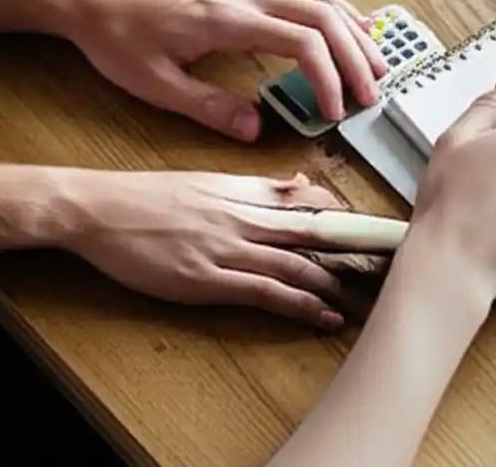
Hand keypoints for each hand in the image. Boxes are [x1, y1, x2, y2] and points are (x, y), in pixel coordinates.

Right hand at [61, 170, 357, 328]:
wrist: (99, 210)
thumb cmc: (150, 197)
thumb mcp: (211, 180)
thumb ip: (260, 186)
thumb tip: (303, 183)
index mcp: (246, 193)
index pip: (313, 204)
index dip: (352, 218)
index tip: (384, 229)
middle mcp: (245, 219)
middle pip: (315, 233)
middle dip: (358, 249)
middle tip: (395, 262)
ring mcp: (228, 250)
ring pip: (297, 265)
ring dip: (337, 282)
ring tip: (370, 296)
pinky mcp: (208, 280)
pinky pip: (266, 292)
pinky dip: (301, 304)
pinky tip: (326, 315)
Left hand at [64, 0, 387, 140]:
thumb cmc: (115, 37)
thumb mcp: (154, 84)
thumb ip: (209, 108)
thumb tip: (256, 130)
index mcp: (227, 20)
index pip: (302, 42)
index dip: (329, 78)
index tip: (334, 111)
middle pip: (324, 17)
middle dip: (356, 58)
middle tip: (371, 93)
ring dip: (353, 30)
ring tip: (376, 62)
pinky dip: (333, 7)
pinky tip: (347, 25)